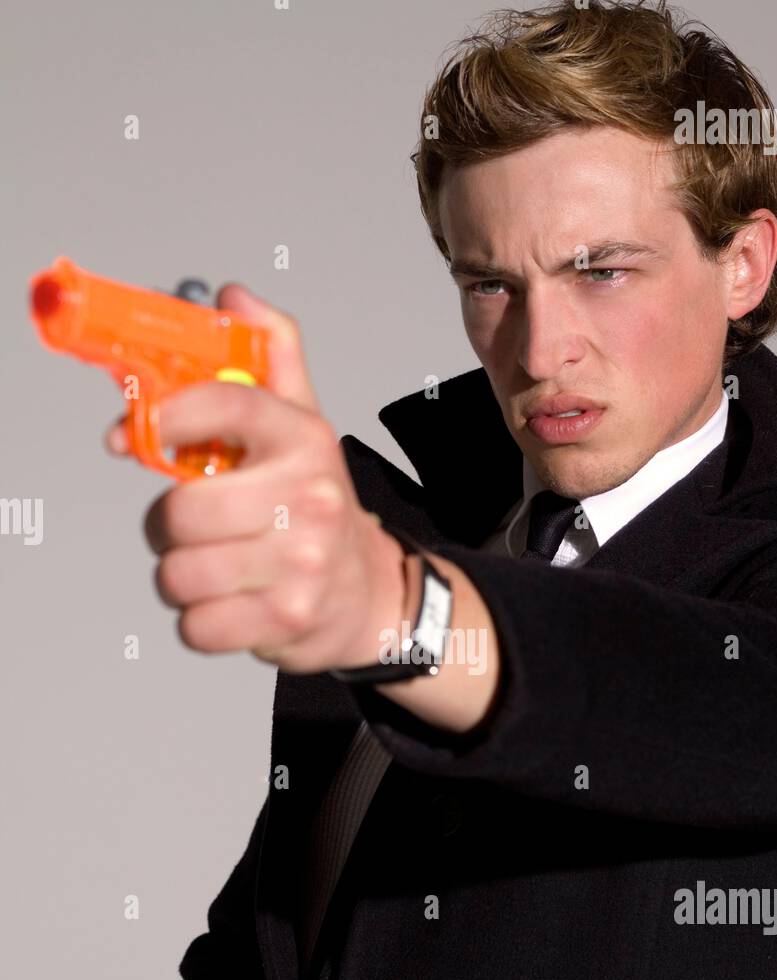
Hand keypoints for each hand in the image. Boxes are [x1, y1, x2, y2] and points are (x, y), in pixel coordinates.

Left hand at [104, 285, 406, 673]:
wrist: (370, 594)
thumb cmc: (317, 507)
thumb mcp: (303, 425)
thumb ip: (270, 355)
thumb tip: (233, 295)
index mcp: (304, 439)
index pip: (222, 405)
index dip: (166, 416)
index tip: (145, 433)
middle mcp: (308, 498)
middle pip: (180, 512)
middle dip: (167, 525)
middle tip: (188, 527)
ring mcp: (301, 563)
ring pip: (179, 573)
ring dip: (180, 576)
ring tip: (212, 568)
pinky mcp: (286, 620)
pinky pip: (196, 626)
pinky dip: (200, 623)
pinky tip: (228, 605)